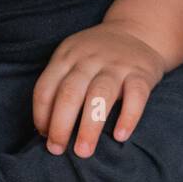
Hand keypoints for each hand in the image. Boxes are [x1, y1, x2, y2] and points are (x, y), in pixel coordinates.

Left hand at [33, 22, 166, 157]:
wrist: (137, 31)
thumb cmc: (96, 56)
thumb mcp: (72, 59)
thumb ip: (59, 85)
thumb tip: (45, 130)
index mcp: (66, 56)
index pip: (46, 87)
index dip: (41, 115)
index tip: (44, 136)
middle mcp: (89, 59)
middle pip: (70, 92)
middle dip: (60, 125)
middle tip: (57, 151)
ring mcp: (116, 65)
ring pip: (100, 95)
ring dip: (89, 126)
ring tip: (83, 151)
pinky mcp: (141, 73)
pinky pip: (136, 95)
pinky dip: (128, 116)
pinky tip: (120, 136)